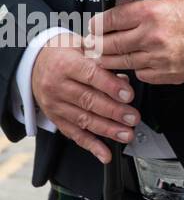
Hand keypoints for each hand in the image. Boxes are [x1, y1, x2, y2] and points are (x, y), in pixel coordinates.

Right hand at [31, 34, 135, 163]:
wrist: (35, 63)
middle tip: (133, 118)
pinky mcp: (55, 119)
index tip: (129, 95)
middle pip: (88, 101)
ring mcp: (55, 105)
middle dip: (114, 112)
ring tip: (126, 134)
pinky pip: (74, 134)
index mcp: (66, 64)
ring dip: (107, 130)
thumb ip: (103, 58)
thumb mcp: (82, 45)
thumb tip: (126, 74)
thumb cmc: (65, 53)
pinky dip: (91, 146)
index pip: (91, 76)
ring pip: (83, 120)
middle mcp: (58, 86)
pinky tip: (105, 154)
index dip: (111, 86)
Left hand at [88, 0, 183, 85]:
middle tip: (91, 45)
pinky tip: (137, 62)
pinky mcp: (166, 73)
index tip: (92, 28)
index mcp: (150, 13)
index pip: (108, 21)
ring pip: (120, 63)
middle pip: (108, 45)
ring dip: (109, 60)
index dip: (95, 25)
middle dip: (96, 45)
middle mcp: (151, 36)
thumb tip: (118, 8)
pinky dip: (135, 69)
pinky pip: (140, 75)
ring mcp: (158, 57)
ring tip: (106, 56)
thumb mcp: (167, 0)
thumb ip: (139, 7)